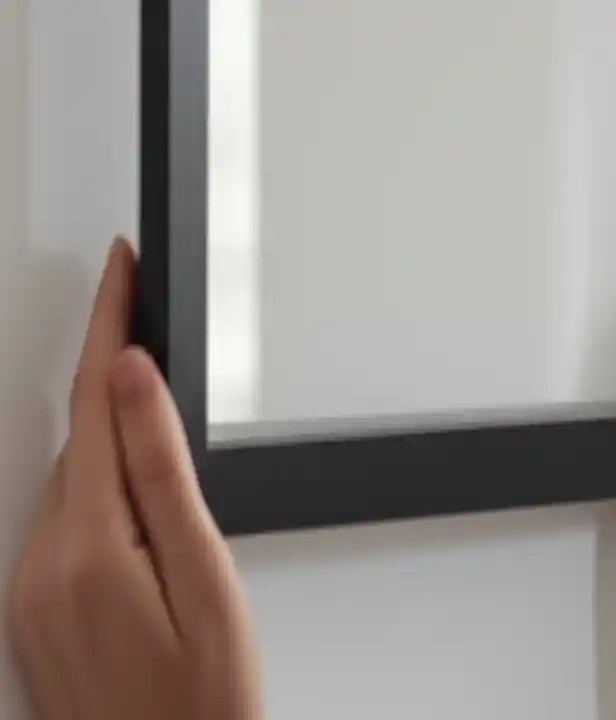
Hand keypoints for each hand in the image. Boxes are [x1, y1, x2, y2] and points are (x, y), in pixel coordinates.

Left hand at [7, 239, 262, 719]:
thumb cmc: (205, 700)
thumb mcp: (208, 583)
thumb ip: (163, 475)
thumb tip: (136, 383)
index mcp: (89, 547)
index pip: (97, 403)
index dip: (111, 326)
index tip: (122, 269)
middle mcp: (41, 564)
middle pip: (80, 440)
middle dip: (117, 384)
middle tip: (151, 323)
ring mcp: (30, 592)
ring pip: (72, 483)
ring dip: (112, 447)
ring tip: (166, 446)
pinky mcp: (33, 612)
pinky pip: (63, 525)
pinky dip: (100, 498)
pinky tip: (141, 520)